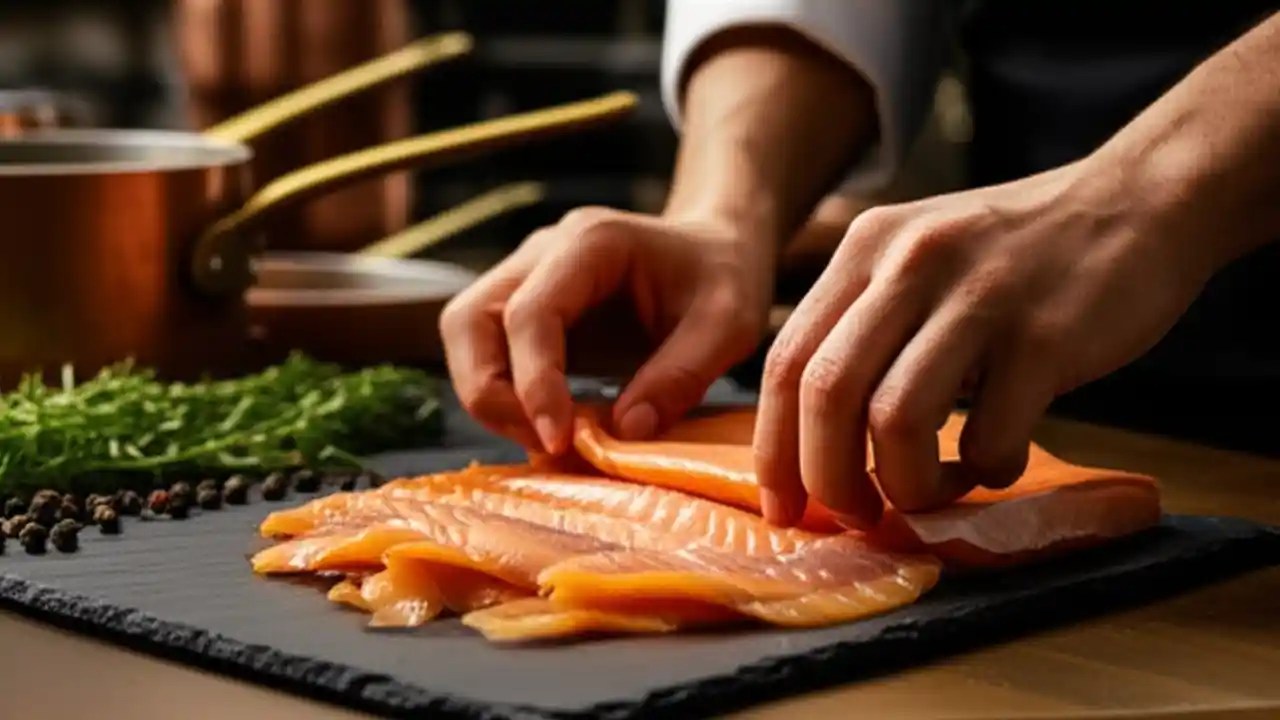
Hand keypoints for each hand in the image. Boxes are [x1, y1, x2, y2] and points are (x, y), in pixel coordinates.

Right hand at [440, 207, 774, 453]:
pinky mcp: (522, 306)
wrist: (715, 247)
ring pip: (463, 335)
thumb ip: (682, 375)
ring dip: (488, 397)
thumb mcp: (729, 324)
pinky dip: (502, 394)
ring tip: (546, 439)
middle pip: (469, 321)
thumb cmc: (724, 278)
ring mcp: (523, 275)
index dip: (535, 384)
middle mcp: (540, 252)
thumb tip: (623, 433)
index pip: (529, 314)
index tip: (560, 441)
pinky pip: (484, 350)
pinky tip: (550, 425)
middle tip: (546, 445)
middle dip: (491, 394)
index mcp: (589, 243)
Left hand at [754, 158, 1218, 528]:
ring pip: (895, 421)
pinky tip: (999, 459)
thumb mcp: (921, 258)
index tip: (780, 507)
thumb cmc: (1018, 254)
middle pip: (825, 394)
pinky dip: (986, 471)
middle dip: (827, 479)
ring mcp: (977, 296)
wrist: (1140, 201)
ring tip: (931, 493)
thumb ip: (866, 326)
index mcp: (866, 249)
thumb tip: (812, 443)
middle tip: (855, 517)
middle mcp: (908, 264)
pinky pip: (989, 435)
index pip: (785, 361)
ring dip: (906, 485)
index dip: (774, 448)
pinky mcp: (1043, 334)